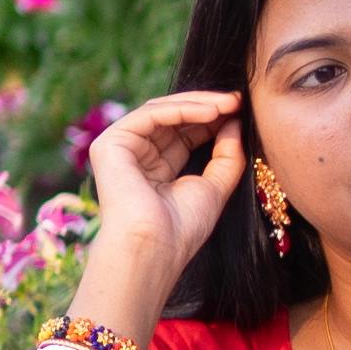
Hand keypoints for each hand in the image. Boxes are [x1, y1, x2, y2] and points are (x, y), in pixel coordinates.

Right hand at [75, 91, 248, 316]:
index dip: (212, 120)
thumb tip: (235, 122)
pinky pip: (151, 115)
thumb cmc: (181, 229)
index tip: (241, 111)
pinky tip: (212, 111)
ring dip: (199, 104)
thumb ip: (227, 155)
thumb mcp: (215, 186)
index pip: (183, 133)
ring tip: (230, 104)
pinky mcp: (110, 144)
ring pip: (161, 111)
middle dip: (207, 107)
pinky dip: (182, 109)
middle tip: (237, 100)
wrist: (155, 248)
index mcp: (155, 170)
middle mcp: (135, 157)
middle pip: (172, 118)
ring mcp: (119, 149)